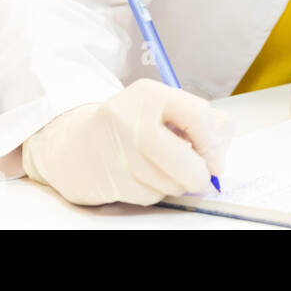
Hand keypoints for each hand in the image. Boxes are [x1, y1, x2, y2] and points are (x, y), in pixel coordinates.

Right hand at [21, 78, 233, 205]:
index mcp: (150, 94)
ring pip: (168, 183)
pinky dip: (154, 193)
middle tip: (202, 179)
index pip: (199, 116)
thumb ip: (200, 125)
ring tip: (163, 170)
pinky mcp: (107, 179)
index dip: (213, 144)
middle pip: (185, 159)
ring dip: (175, 184)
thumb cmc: (131, 127)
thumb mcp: (162, 111)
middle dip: (199, 175)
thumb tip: (218, 159)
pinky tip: (142, 178)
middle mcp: (130, 118)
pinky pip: (148, 196)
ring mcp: (116, 150)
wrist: (73, 144)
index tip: (214, 159)